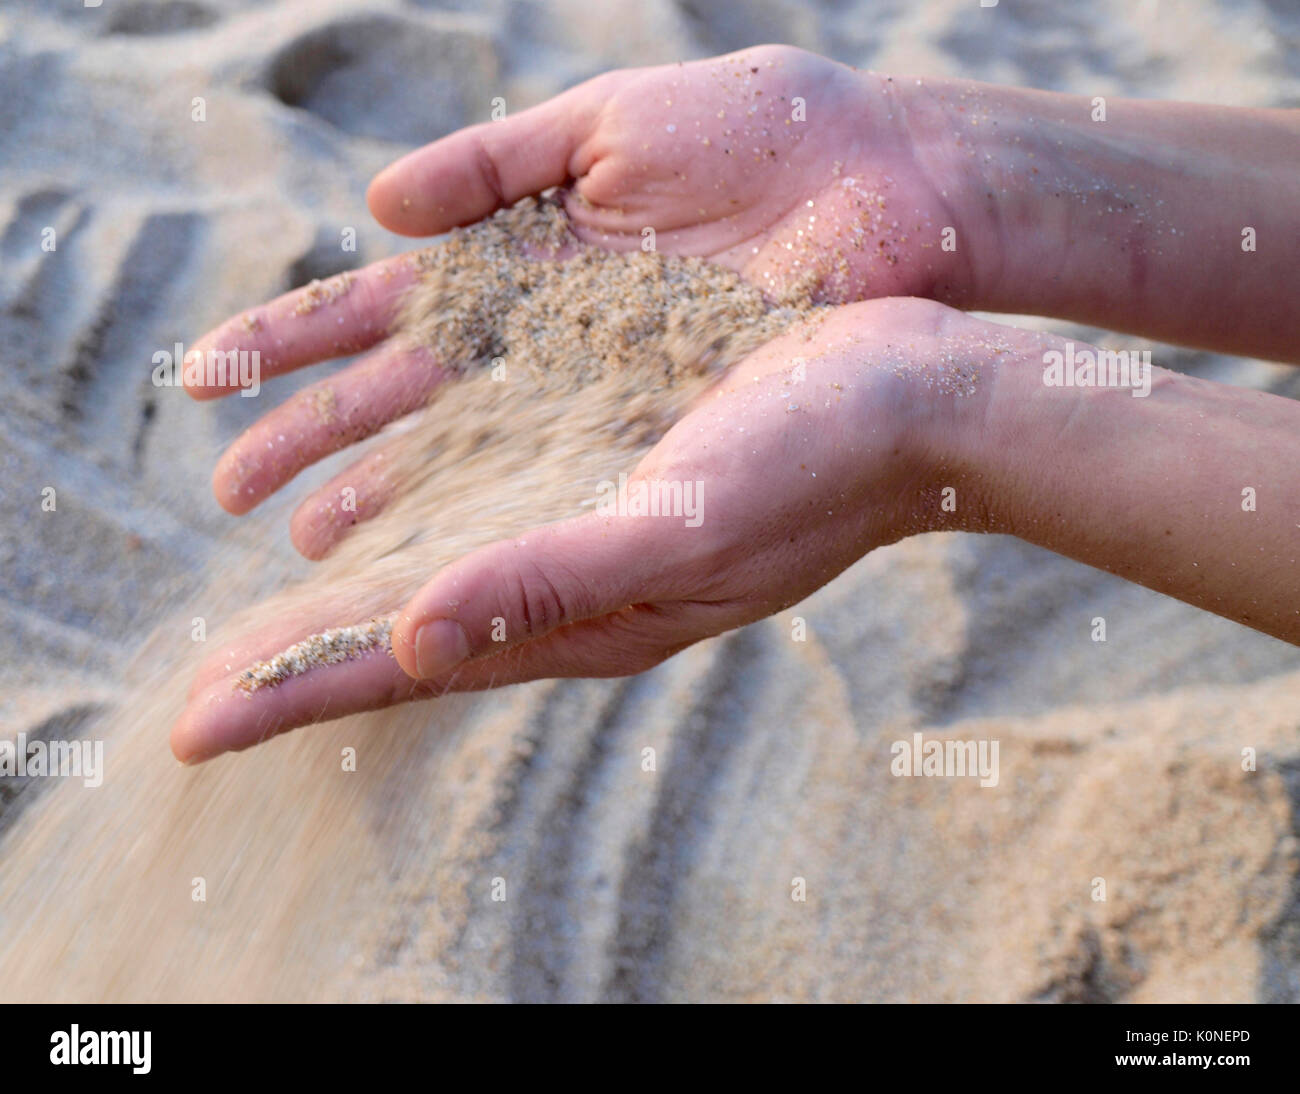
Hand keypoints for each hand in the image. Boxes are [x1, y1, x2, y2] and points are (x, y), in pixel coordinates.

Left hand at [171, 299, 1021, 763]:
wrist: (905, 400)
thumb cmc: (814, 470)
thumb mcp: (678, 530)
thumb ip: (546, 583)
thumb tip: (408, 641)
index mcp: (585, 618)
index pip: (409, 672)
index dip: (296, 697)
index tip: (197, 729)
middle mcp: (573, 580)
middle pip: (407, 636)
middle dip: (303, 667)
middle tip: (207, 699)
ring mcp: (585, 520)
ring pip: (436, 565)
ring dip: (346, 587)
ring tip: (267, 603)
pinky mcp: (600, 459)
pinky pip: (483, 494)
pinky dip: (413, 506)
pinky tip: (379, 494)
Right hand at [185, 45, 975, 539]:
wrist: (895, 187)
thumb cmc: (767, 136)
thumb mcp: (611, 126)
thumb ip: (494, 162)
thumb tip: (374, 208)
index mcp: (522, 260)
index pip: (376, 311)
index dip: (292, 344)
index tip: (206, 376)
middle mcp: (548, 344)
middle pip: (404, 402)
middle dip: (316, 443)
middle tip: (233, 495)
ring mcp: (603, 396)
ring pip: (466, 458)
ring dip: (384, 501)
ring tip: (309, 554)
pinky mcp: (663, 435)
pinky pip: (558, 489)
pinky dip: (492, 522)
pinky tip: (429, 565)